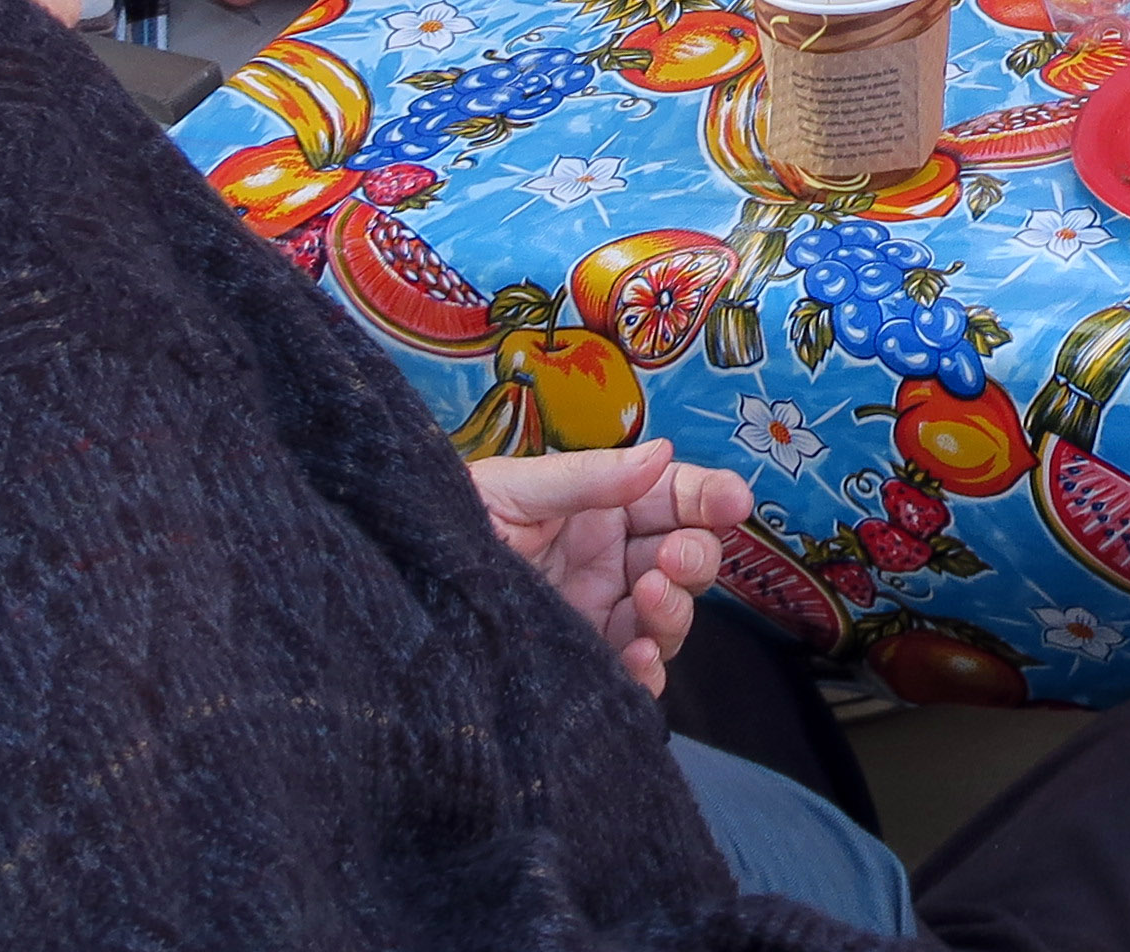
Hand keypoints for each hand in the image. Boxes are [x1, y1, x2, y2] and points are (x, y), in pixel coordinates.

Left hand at [472, 442, 750, 691]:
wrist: (395, 602)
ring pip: (670, 616)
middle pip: (685, 558)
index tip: (734, 501)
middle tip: (674, 557)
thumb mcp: (512, 491)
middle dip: (696, 554)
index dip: (709, 497)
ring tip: (650, 596)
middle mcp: (607, 563)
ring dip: (676, 608)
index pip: (673, 499)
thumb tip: (663, 453)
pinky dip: (648, 670)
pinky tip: (636, 656)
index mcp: (596, 509)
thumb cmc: (448, 530)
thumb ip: (589, 478)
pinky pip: (635, 677)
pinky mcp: (582, 669)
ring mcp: (598, 618)